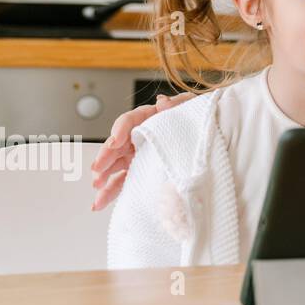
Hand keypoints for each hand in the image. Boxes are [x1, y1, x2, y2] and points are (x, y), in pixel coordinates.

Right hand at [89, 91, 194, 209]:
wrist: (207, 138)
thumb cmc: (195, 120)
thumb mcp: (191, 107)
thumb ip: (178, 103)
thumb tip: (162, 103)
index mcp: (148, 119)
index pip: (129, 121)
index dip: (120, 130)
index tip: (115, 141)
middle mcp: (138, 137)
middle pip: (116, 145)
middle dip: (105, 156)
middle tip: (97, 168)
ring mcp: (136, 156)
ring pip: (114, 165)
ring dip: (103, 175)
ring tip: (97, 185)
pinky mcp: (139, 171)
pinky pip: (122, 181)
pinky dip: (110, 192)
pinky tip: (100, 202)